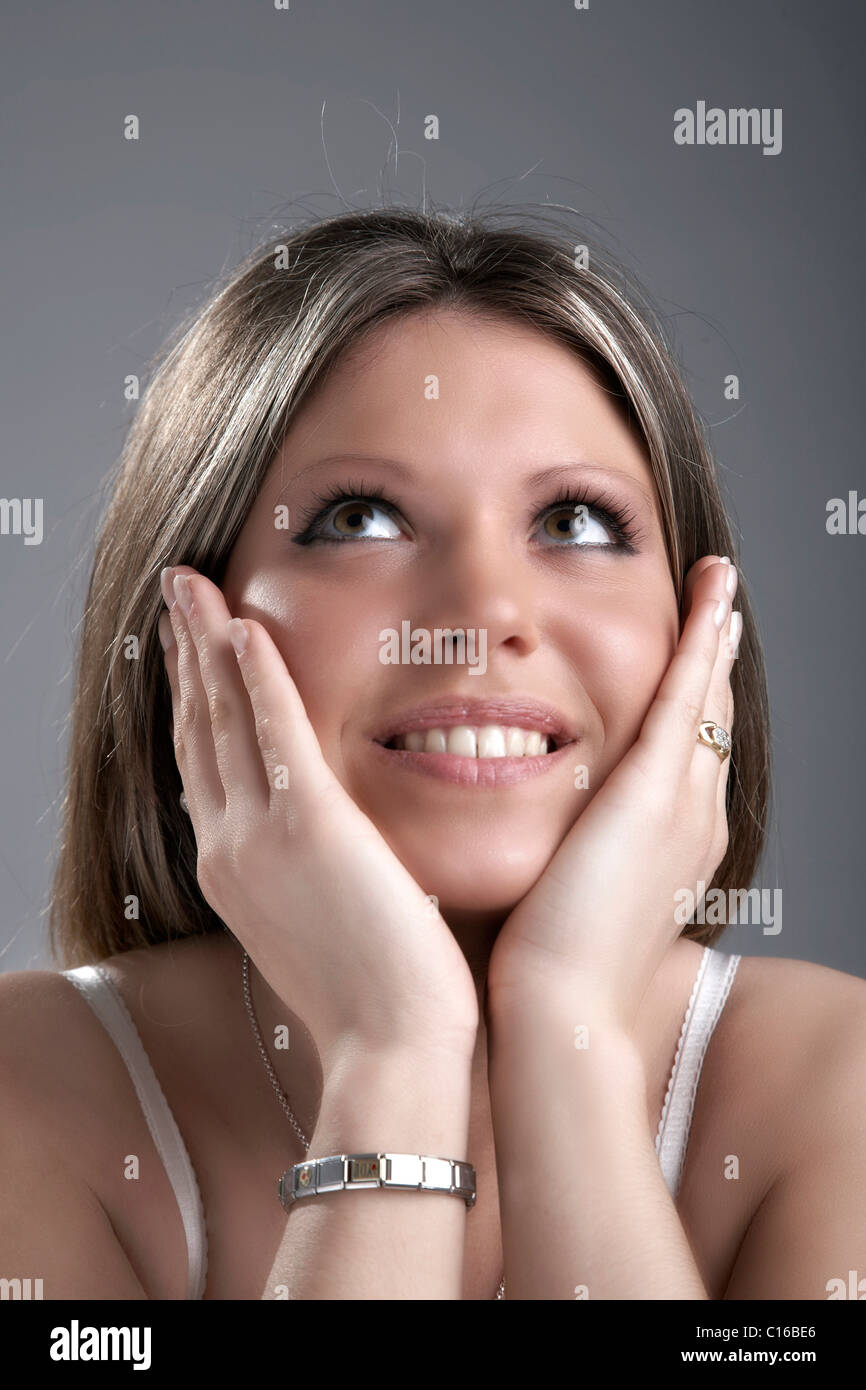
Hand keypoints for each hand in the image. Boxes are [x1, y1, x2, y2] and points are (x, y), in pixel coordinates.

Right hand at [158, 566, 479, 1070]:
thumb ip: (300, 877)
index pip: (203, 764)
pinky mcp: (309, 827)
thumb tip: (314, 845)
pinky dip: (257, 675)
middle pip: (197, 729)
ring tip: (192, 587)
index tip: (189, 647)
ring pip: (221, 719)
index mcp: (232, 870)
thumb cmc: (370, 998)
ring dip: (205, 644)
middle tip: (177, 593)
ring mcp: (259, 837)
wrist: (389, 1047)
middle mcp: (228, 847)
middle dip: (184, 654)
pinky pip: (275, 731)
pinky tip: (246, 626)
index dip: (191, 698)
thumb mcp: (314, 928)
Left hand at [486, 556, 738, 1033]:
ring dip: (716, 638)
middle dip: (714, 665)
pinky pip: (690, 693)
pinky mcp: (656, 790)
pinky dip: (705, 638)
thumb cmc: (545, 979)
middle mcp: (691, 820)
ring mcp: (682, 803)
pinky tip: (713, 593)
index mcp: (669, 849)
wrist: (558, 1017)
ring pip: (709, 699)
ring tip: (723, 588)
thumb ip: (555, 863)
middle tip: (720, 610)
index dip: (692, 708)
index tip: (689, 665)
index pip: (686, 759)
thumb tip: (521, 846)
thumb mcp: (561, 904)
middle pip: (711, 722)